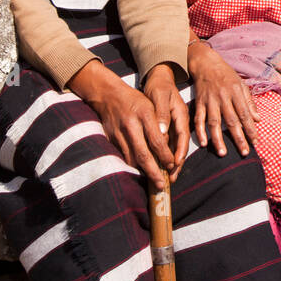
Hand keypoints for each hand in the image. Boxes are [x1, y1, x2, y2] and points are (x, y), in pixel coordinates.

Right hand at [69, 59, 187, 189]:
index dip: (165, 155)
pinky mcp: (111, 139)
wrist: (109, 96)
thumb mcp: (151, 105)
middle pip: (143, 154)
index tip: (172, 165)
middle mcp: (131, 125)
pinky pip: (122, 156)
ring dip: (142, 172)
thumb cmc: (136, 101)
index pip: (157, 140)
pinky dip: (132, 165)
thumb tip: (168, 147)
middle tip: (162, 185)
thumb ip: (160, 124)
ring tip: (153, 181)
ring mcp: (118, 134)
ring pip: (131, 159)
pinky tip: (139, 170)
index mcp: (144, 114)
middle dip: (153, 172)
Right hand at [188, 40, 259, 157]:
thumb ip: (249, 102)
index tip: (255, 142)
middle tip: (244, 152)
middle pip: (231, 120)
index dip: (250, 129)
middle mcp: (223, 97)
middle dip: (238, 138)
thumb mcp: (241, 84)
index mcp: (235, 92)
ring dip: (218, 139)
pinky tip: (203, 143)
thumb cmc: (226, 74)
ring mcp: (210, 100)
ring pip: (214, 122)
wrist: (205, 63)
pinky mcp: (199, 102)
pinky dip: (200, 131)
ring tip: (223, 153)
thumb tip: (258, 119)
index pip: (244, 114)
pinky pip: (198, 118)